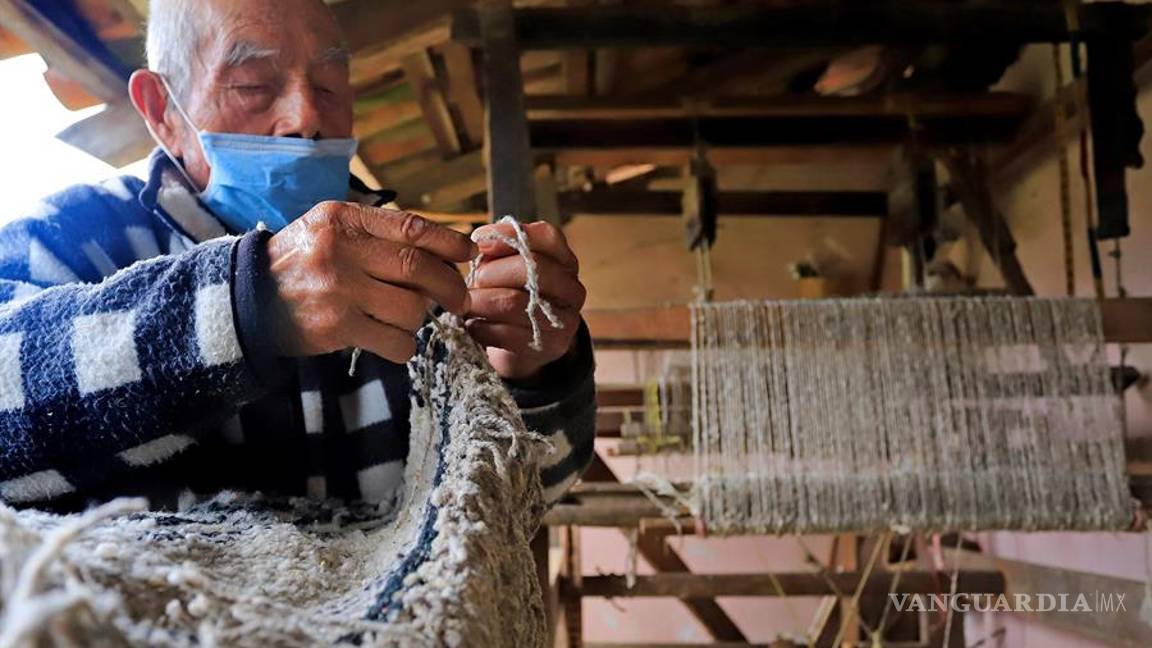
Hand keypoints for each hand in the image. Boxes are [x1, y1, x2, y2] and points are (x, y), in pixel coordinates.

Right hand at [267, 202, 476, 362]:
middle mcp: (341, 249)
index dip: (449, 242)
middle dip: (450, 287)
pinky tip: (393, 340)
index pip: (411, 227)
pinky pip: (394, 341)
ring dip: (420, 318)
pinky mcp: (337, 327)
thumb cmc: (301, 262)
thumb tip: (442, 251)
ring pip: (411, 309)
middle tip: (460, 300)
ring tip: (407, 317)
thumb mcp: (330, 230)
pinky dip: (404, 345)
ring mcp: (339, 289)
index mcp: (344, 219)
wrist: (245, 299)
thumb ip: (377, 234)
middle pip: (419, 269)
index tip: (469, 254)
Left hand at [467, 220, 585, 378]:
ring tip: (467, 304)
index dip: (510, 234)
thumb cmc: (511, 297)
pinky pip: (509, 334)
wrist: (523, 347)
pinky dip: (483, 328)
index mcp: (564, 260)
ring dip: (482, 302)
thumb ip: (496, 253)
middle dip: (494, 272)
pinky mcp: (551, 346)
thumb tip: (479, 241)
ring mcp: (565, 319)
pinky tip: (473, 325)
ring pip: (516, 302)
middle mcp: (572, 288)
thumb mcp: (504, 269)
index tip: (477, 240)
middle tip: (474, 280)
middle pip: (534, 267)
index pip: (547, 236)